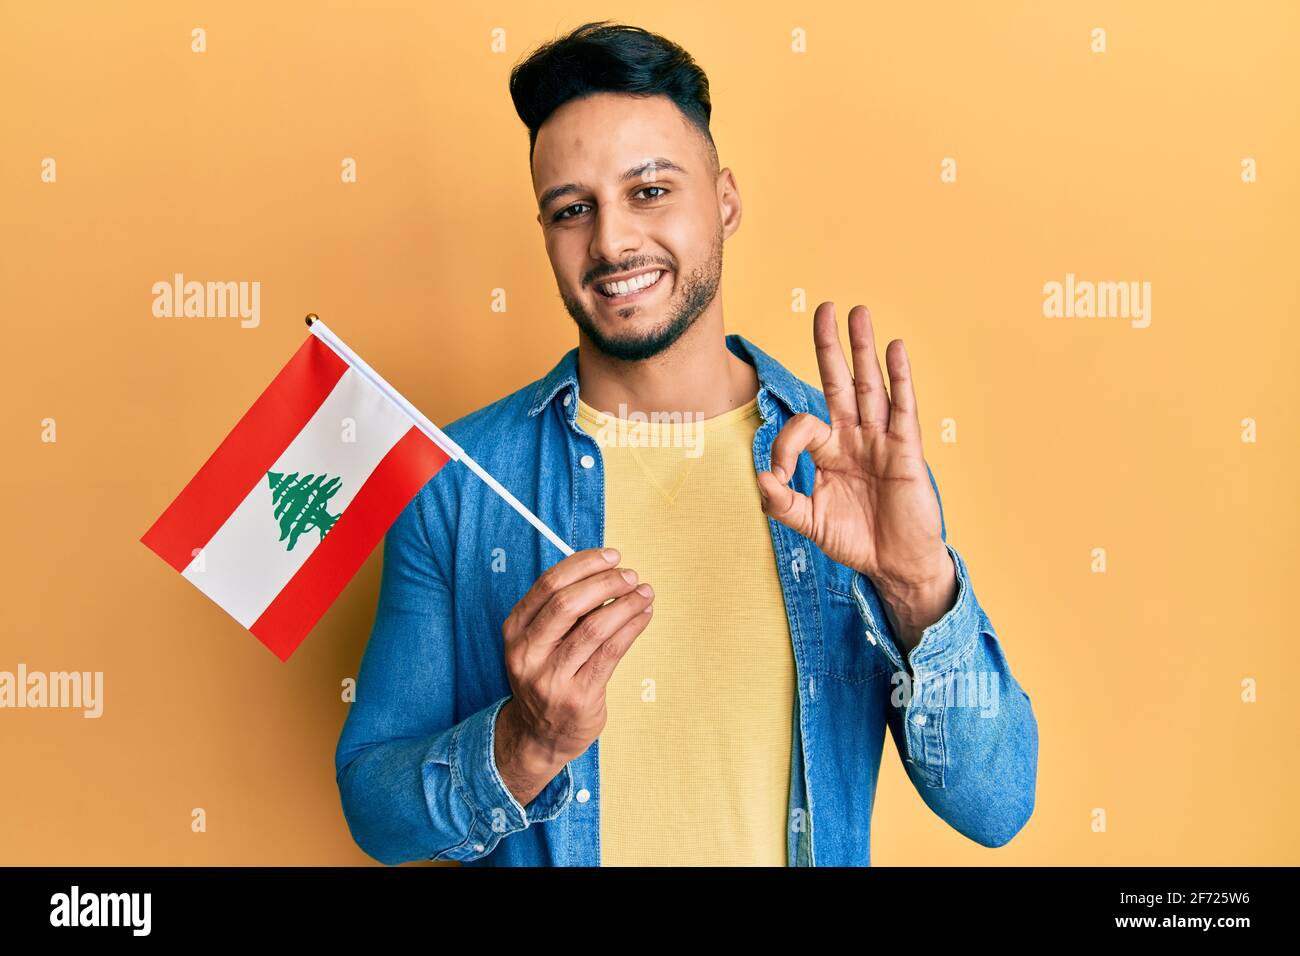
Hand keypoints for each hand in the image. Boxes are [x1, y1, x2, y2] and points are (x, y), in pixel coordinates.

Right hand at [495, 547, 653, 805]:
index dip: (584, 564)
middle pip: (568, 603)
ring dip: (626, 604)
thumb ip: (563, 608)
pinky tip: (644, 615)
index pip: (548, 584)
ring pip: (594, 627)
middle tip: (631, 575)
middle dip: (605, 582)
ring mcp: (551, 677)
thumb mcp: (539, 641)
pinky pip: (611, 652)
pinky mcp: (578, 696)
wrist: (539, 735)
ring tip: (645, 593)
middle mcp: (527, 652)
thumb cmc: (548, 675)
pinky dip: (631, 627)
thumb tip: (607, 568)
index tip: (612, 555)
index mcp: (515, 630)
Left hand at [757, 302, 954, 647]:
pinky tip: (895, 349)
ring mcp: (881, 440)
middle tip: (824, 308)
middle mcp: (854, 437)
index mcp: (829, 451)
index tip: (776, 477)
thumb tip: (760, 477)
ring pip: (870, 386)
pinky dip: (900, 378)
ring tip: (858, 312)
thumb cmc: (855, 541)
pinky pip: (902, 408)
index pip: (802, 426)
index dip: (782, 445)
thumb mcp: (809, 523)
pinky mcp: (906, 450)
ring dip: (863, 349)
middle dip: (830, 346)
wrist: (896, 564)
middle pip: (839, 382)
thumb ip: (782, 503)